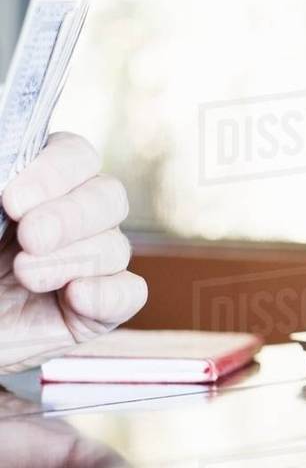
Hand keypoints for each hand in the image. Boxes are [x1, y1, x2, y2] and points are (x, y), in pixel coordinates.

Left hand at [0, 132, 147, 370]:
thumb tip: (13, 185)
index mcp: (38, 189)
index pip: (77, 156)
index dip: (57, 171)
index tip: (13, 201)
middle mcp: (71, 222)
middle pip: (109, 197)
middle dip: (72, 217)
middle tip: (30, 237)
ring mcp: (88, 267)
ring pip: (116, 247)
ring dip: (74, 259)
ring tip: (25, 275)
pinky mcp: (96, 311)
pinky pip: (130, 294)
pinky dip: (109, 295)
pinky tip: (77, 297)